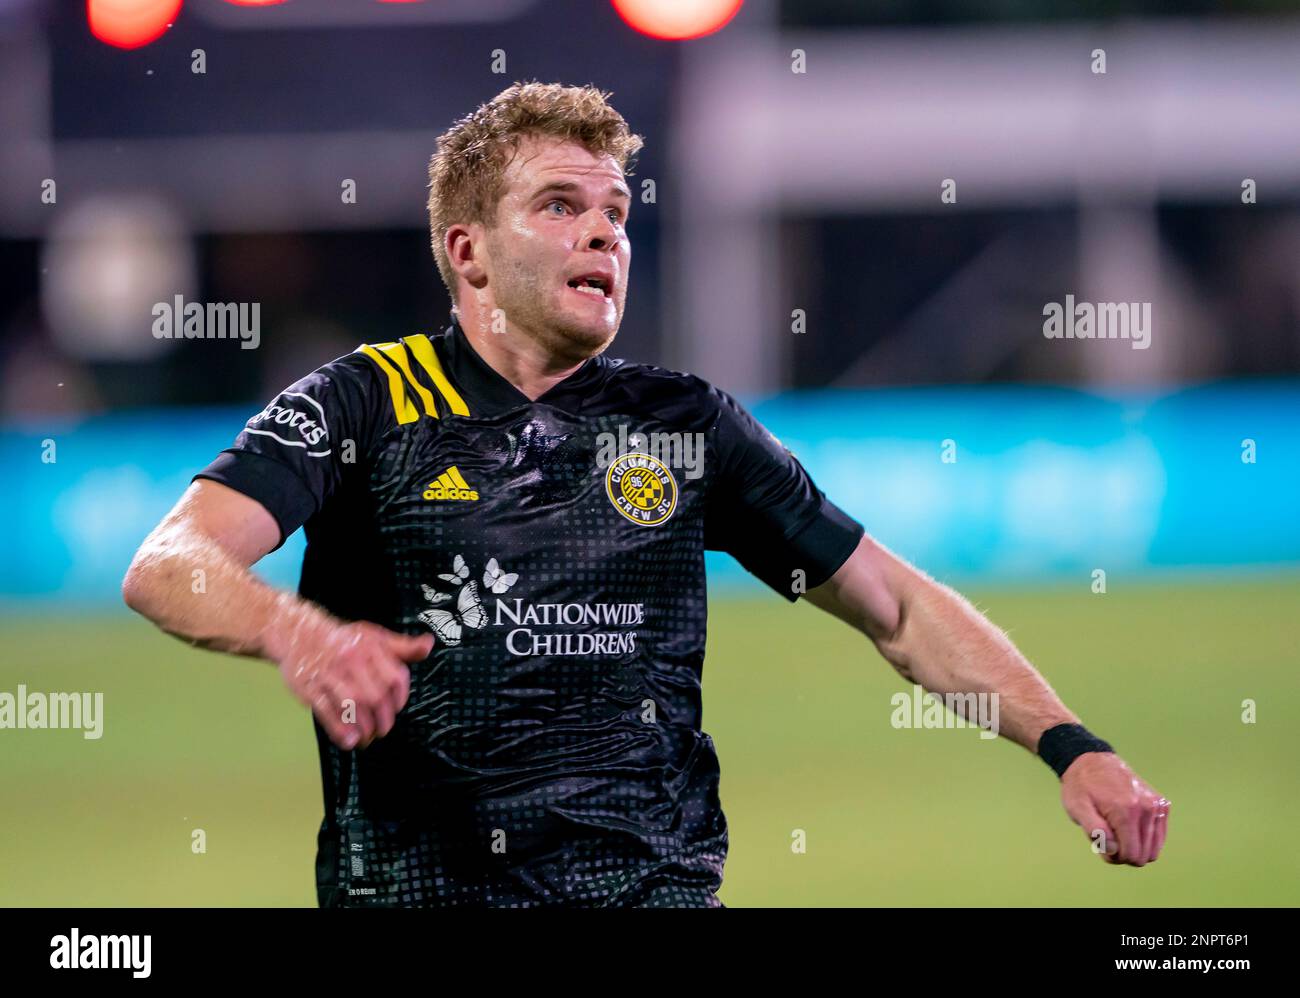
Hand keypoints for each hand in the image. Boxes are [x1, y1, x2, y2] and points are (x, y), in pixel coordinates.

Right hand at [268, 609, 433, 750]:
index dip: (400, 698)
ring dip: (364, 728)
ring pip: (353, 706)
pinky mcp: (309, 688)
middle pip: (375, 697)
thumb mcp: (374, 636)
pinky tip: (349, 740)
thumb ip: (402, 646)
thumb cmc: (343, 639)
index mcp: (370, 648)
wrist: (299, 633)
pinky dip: (339, 730)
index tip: (397, 709)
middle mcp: (351, 661)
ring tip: (368, 738)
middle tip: (382, 730)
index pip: (395, 678)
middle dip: (383, 720)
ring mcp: (329, 675)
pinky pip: (326, 712)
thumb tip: (428, 645)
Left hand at [1060, 752, 1169, 865]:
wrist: (1092, 760)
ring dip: (1135, 846)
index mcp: (1126, 811)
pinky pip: (1159, 836)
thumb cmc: (1081, 786)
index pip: (1132, 856)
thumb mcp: (1076, 808)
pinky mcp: (1162, 804)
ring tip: (1115, 830)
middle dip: (1125, 853)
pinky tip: (1127, 825)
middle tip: (1106, 837)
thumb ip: (1094, 831)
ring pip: (1154, 849)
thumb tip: (1114, 850)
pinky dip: (1144, 837)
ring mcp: (1158, 806)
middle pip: (1145, 856)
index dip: (1115, 857)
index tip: (1101, 844)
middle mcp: (1147, 808)